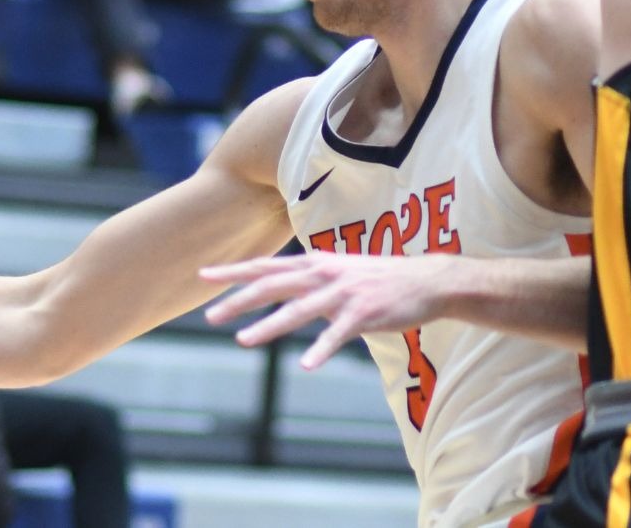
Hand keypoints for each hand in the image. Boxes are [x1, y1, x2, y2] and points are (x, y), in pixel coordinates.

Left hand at [200, 253, 457, 369]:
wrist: (427, 280)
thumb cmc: (380, 279)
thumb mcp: (339, 271)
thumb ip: (310, 278)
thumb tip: (283, 287)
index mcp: (315, 264)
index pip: (266, 266)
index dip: (234, 271)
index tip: (203, 276)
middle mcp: (324, 274)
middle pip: (273, 285)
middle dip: (238, 300)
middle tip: (210, 317)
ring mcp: (343, 293)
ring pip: (298, 310)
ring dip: (269, 326)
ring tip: (242, 340)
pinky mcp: (363, 313)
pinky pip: (337, 335)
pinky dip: (320, 350)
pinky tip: (305, 366)